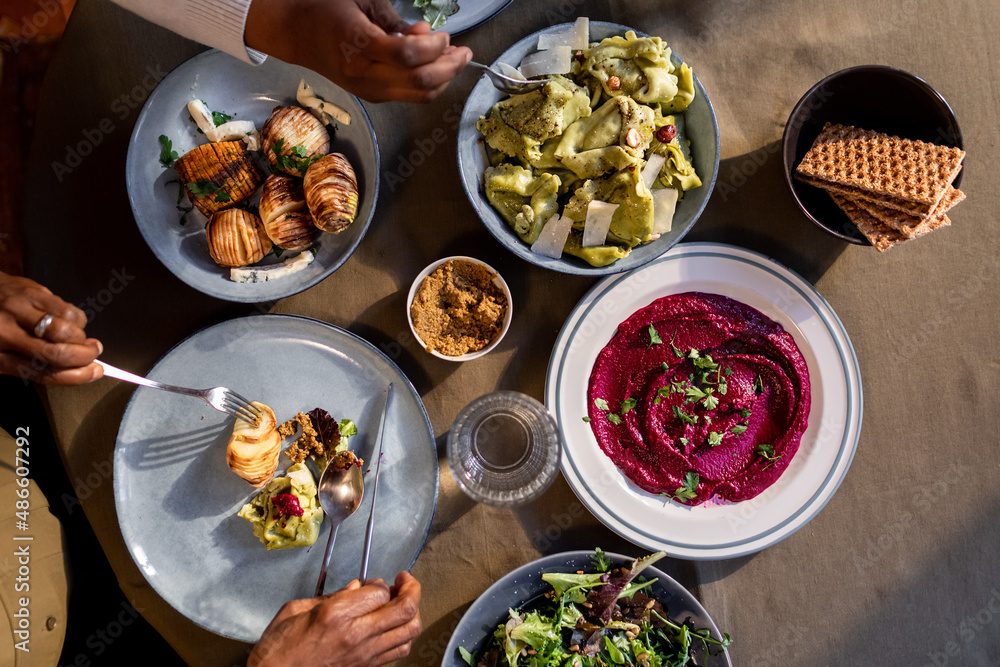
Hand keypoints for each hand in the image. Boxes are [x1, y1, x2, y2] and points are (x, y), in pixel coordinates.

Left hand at [0, 273, 102, 384]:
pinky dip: (77, 319)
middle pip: (58, 353)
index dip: (77, 376)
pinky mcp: (31, 293)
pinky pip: (67, 310)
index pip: (44, 373)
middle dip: (85, 356)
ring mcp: (19, 311)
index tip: (94, 372)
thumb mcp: (4, 356)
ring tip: (79, 337)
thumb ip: (36, 366)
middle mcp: (6, 334)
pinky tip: (70, 321)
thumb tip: (81, 370)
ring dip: (82, 337)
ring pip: (66, 330)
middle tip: (93, 354)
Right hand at [245, 0, 471, 102]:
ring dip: (444, 79)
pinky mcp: (371, 97)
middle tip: (463, 51)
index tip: (445, 36)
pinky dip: (428, 84)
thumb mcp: (359, 3)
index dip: (434, 47)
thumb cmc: (325, 10)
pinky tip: (433, 65)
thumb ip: (394, 22)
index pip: (407, 56)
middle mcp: (363, 74)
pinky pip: (409, 97)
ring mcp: (367, 90)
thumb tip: (423, 35)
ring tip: (454, 58)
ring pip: (418, 95)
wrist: (295, 33)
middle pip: (418, 81)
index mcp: (357, 45)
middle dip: (449, 67)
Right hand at [248, 572, 421, 666]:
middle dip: (412, 588)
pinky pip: (399, 650)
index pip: (380, 591)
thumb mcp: (296, 609)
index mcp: (336, 615)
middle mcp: (356, 635)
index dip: (381, 582)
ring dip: (413, 612)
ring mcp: (364, 654)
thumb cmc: (279, 649)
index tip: (374, 582)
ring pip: (409, 631)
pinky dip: (404, 635)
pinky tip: (394, 627)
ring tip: (404, 602)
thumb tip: (355, 587)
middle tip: (405, 581)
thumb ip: (331, 596)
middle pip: (405, 609)